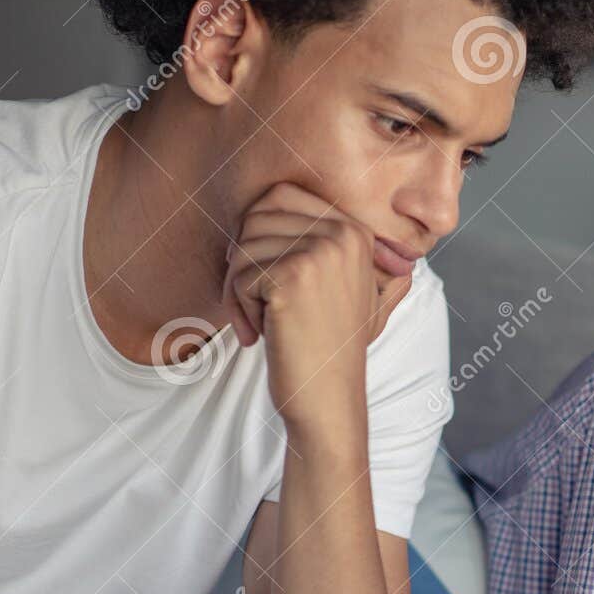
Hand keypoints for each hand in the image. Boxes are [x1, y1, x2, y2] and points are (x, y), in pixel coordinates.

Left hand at [221, 182, 411, 433]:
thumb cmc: (325, 346)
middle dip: (244, 262)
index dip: (257, 236)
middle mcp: (343, 234)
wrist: (328, 397)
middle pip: (255, 218)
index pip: (278, 196)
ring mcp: (320, 253)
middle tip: (257, 303)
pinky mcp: (292, 277)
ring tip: (263, 323)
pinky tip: (260, 336)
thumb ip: (319, 239)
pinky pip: (239, 276)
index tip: (269, 281)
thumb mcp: (339, 284)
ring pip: (242, 246)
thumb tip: (271, 196)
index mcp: (355, 230)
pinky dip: (238, 310)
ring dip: (239, 290)